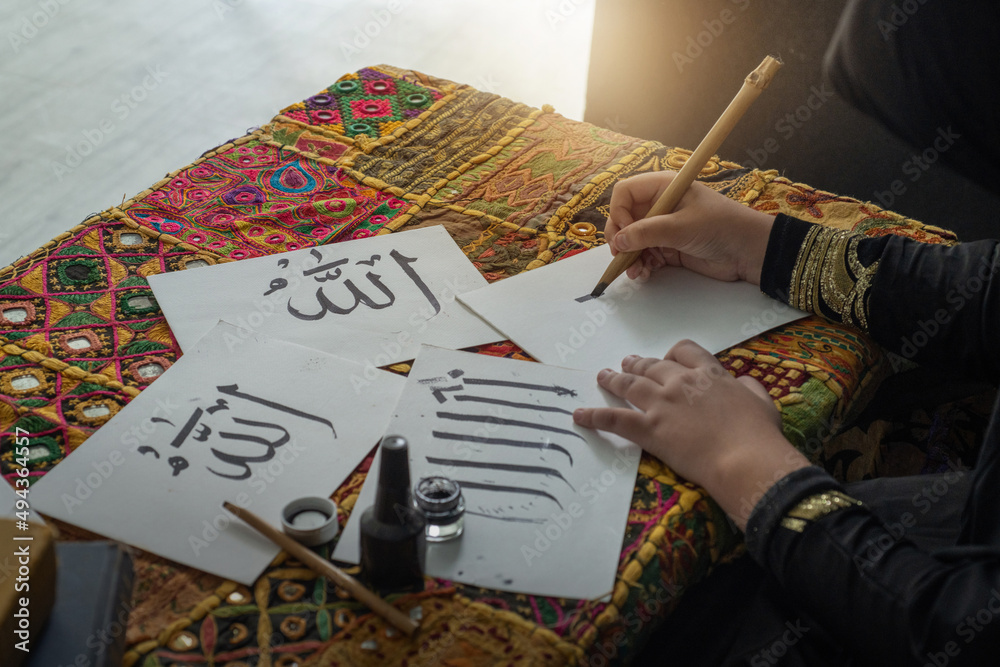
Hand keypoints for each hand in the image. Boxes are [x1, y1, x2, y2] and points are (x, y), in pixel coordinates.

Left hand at [573, 340, 809, 528]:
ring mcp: (662, 404)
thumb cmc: (759, 435)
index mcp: (710, 375)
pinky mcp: (649, 429)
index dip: (672, 354)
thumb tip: (744, 384)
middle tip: (626, 363)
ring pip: (629, 384)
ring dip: (613, 379)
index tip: (667, 359)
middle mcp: (681, 383)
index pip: (684, 351)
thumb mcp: (763, 403)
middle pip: (652, 365)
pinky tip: (579, 415)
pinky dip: (593, 416)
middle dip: (637, 363)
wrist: (746, 458)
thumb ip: (750, 389)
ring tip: (602, 375)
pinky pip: (614, 418)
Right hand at [605, 172, 775, 284]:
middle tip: (621, 255)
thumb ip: (647, 233)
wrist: (749, 251)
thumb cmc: (721, 227)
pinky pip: (644, 255)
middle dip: (621, 238)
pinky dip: (641, 265)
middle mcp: (660, 206)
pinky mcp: (669, 248)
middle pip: (624, 218)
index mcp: (663, 188)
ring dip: (629, 256)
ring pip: (632, 240)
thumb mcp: (682, 227)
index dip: (619, 212)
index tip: (626, 233)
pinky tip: (645, 273)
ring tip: (635, 271)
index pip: (625, 193)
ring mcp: (663, 228)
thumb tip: (619, 241)